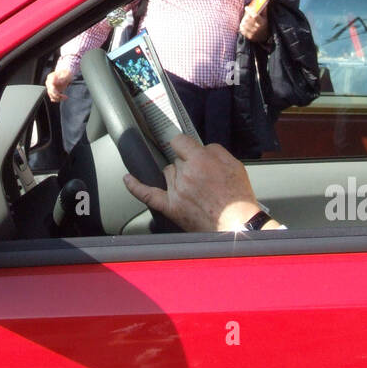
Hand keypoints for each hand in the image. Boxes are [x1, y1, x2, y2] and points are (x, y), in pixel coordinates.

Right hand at [45, 67, 72, 102]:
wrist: (65, 73)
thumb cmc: (65, 73)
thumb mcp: (66, 74)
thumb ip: (62, 78)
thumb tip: (59, 82)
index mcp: (51, 77)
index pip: (50, 86)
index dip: (54, 91)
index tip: (60, 94)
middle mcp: (49, 83)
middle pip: (50, 92)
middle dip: (57, 96)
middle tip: (64, 96)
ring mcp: (51, 87)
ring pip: (51, 96)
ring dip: (58, 98)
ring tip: (65, 97)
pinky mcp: (53, 91)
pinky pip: (53, 97)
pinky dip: (57, 99)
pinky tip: (62, 98)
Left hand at [122, 133, 279, 231]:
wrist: (239, 226)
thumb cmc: (239, 198)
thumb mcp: (234, 164)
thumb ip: (214, 150)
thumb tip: (200, 148)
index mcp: (200, 161)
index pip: (179, 141)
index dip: (184, 144)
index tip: (186, 148)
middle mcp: (185, 175)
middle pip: (176, 159)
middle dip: (187, 164)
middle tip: (203, 177)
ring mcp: (176, 192)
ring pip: (167, 173)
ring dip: (177, 176)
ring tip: (195, 189)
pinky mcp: (171, 208)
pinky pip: (147, 195)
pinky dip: (135, 186)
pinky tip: (127, 179)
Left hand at [239, 3, 269, 42]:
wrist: (264, 37)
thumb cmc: (264, 25)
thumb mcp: (265, 18)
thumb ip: (263, 11)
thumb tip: (262, 2)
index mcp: (262, 23)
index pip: (255, 16)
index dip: (250, 11)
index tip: (246, 7)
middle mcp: (257, 29)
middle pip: (248, 19)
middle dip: (246, 15)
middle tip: (246, 13)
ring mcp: (252, 33)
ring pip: (244, 24)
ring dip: (244, 20)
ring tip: (246, 19)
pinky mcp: (248, 36)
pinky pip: (242, 29)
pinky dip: (242, 25)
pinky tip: (245, 24)